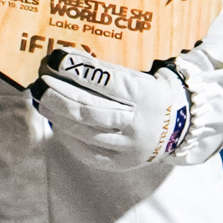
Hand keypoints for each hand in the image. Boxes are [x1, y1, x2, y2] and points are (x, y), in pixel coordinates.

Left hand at [33, 49, 192, 169]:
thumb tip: (70, 60)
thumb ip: (107, 72)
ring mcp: (128, 146)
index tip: (58, 59)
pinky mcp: (120, 163)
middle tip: (41, 84)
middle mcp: (137, 123)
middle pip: (90, 110)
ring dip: (59, 116)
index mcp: (145, 95)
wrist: (181, 127)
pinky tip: (57, 124)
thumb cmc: (153, 94)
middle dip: (61, 96)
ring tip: (43, 102)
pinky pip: (88, 152)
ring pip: (85, 132)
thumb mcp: (139, 77)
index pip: (106, 82)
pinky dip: (68, 138)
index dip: (79, 71)